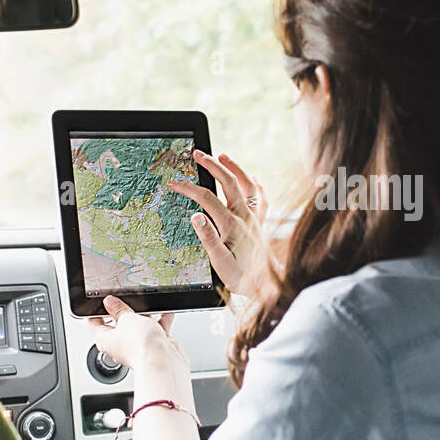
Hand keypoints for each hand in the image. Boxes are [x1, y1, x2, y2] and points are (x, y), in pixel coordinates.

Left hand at [87, 296, 190, 399]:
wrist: (162, 360)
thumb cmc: (140, 347)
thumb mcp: (126, 318)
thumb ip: (118, 309)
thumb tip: (110, 302)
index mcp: (104, 340)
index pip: (93, 323)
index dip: (96, 309)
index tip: (103, 299)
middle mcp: (118, 345)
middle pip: (116, 323)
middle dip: (122, 310)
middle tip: (125, 299)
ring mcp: (135, 345)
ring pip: (137, 326)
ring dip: (143, 315)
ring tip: (147, 304)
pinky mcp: (151, 346)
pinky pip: (153, 329)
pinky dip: (159, 320)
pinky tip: (164, 311)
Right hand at [167, 150, 275, 298]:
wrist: (265, 285)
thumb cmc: (240, 276)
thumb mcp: (219, 262)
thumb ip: (208, 238)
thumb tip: (196, 216)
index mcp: (231, 224)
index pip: (206, 198)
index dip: (188, 188)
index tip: (173, 183)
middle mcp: (244, 216)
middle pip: (228, 182)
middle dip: (212, 165)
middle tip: (198, 154)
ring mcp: (254, 218)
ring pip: (247, 185)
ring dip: (235, 168)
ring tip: (222, 155)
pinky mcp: (260, 223)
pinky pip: (261, 199)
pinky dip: (257, 186)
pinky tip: (253, 178)